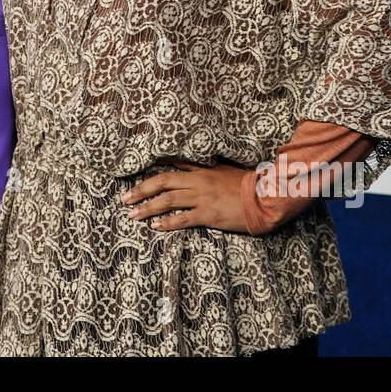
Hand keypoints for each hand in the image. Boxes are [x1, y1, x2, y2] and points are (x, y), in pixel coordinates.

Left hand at [120, 159, 249, 232]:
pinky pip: (182, 219)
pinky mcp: (208, 215)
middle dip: (141, 190)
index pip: (172, 166)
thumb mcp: (227, 169)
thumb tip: (194, 165)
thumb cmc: (249, 183)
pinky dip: (167, 222)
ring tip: (133, 214)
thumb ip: (209, 167)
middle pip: (162, 182)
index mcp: (202, 168)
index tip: (135, 175)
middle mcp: (198, 181)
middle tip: (125, 198)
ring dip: (147, 207)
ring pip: (167, 200)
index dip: (151, 171)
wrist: (265, 197)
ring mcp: (202, 198)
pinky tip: (155, 226)